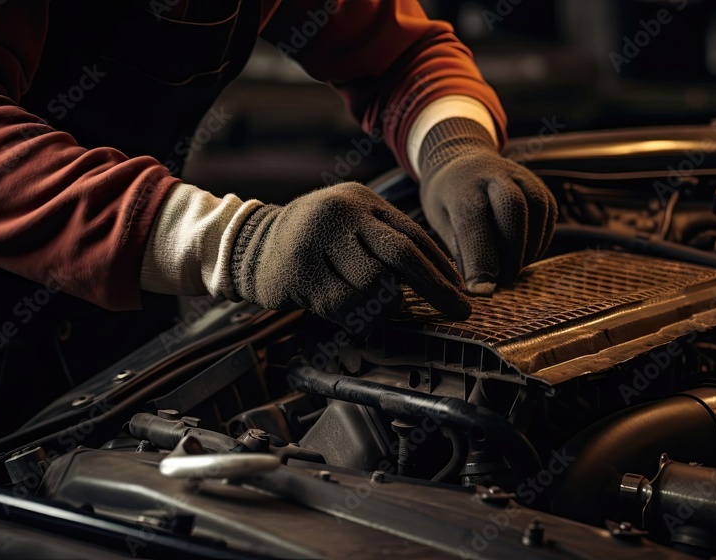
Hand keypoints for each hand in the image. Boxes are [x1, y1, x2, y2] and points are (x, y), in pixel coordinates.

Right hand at [229, 182, 469, 327]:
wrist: (252, 242)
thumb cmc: (318, 239)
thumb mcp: (352, 221)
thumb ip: (388, 240)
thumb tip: (442, 279)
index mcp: (361, 200)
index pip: (413, 234)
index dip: (443, 267)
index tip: (463, 293)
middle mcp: (340, 214)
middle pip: (401, 256)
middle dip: (437, 288)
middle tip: (460, 311)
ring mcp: (317, 243)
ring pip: (374, 286)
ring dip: (388, 307)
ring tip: (384, 310)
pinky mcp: (299, 274)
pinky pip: (344, 308)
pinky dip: (360, 319)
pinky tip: (358, 317)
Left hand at [417, 118, 556, 294]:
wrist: (462, 159)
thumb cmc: (448, 198)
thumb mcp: (441, 222)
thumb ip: (462, 251)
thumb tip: (480, 288)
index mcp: (462, 186)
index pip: (473, 222)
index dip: (481, 260)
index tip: (483, 291)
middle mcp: (494, 175)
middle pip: (513, 209)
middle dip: (511, 253)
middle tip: (502, 281)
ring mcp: (521, 177)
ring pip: (536, 212)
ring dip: (527, 250)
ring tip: (510, 270)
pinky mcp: (540, 186)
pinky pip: (547, 216)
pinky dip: (538, 243)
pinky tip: (522, 256)